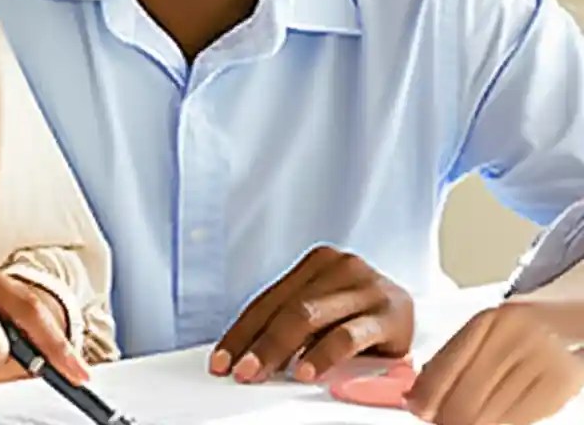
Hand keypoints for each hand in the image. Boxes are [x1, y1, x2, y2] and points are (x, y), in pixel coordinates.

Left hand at [209, 245, 413, 384]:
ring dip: (280, 349)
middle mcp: (342, 266)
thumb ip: (291, 324)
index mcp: (318, 263)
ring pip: (311, 316)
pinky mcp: (393, 312)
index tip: (221, 360)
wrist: (414, 313)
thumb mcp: (323, 313)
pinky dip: (323, 354)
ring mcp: (369, 286)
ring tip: (262, 372)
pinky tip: (307, 371)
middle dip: (256, 343)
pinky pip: (349, 334)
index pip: (268, 301)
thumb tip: (246, 356)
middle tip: (239, 371)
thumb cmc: (361, 315)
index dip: (240, 332)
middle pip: (286, 308)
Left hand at [405, 303, 583, 423]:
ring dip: (469, 423)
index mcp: (487, 321)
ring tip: (459, 421)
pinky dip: (496, 424)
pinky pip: (516, 419)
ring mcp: (541, 360)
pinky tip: (486, 420)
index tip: (416, 407)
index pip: (447, 365)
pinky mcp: (560, 385)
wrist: (559, 328)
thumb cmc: (508, 335)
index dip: (428, 394)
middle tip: (437, 420)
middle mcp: (516, 338)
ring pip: (490, 412)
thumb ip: (448, 359)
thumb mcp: (478, 334)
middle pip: (467, 394)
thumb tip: (416, 398)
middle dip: (446, 414)